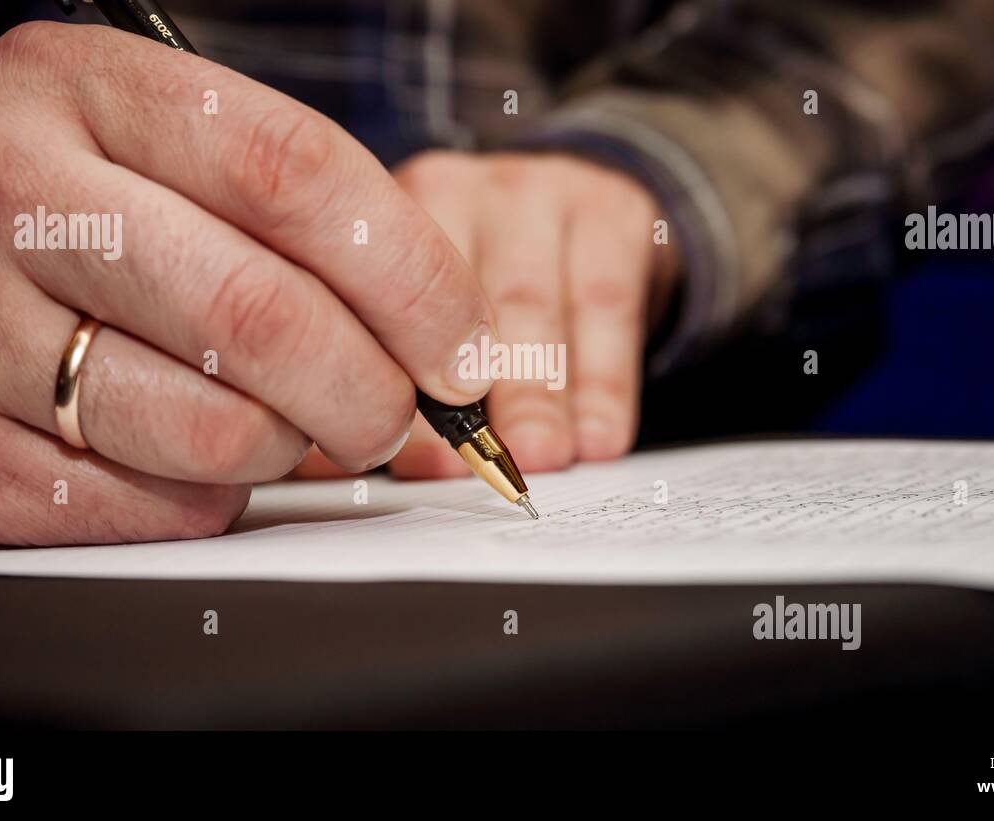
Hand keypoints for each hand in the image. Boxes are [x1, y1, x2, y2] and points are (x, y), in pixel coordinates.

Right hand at [0, 23, 495, 544]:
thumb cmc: (40, 229)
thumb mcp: (142, 158)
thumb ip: (281, 214)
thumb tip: (442, 335)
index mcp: (72, 87)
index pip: (296, 172)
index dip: (413, 274)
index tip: (460, 344)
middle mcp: (1, 192)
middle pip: (266, 314)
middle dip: (375, 390)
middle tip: (397, 413)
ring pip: (219, 428)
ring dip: (288, 448)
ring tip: (268, 422)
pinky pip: (152, 505)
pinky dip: (205, 495)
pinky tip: (170, 451)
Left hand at [389, 150, 675, 477]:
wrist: (588, 224)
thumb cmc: (487, 290)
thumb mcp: (428, 316)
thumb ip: (397, 382)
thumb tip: (386, 462)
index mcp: (382, 213)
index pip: (381, 299)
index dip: (399, 383)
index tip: (416, 459)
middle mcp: (454, 185)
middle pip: (460, 294)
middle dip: (478, 391)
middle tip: (488, 456)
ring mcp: (536, 187)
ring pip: (533, 300)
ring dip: (541, 391)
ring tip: (544, 454)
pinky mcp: (611, 206)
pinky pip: (606, 302)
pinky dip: (603, 380)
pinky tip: (600, 435)